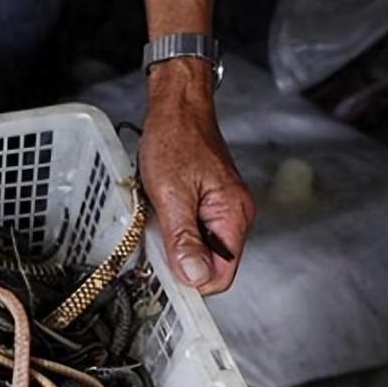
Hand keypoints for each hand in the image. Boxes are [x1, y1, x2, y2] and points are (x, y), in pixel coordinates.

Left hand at [140, 61, 254, 294]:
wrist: (177, 105)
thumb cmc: (175, 139)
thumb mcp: (172, 194)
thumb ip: (184, 238)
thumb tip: (195, 278)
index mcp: (233, 216)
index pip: (222, 275)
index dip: (192, 280)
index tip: (164, 273)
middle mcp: (234, 215)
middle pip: (210, 264)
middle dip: (181, 260)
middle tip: (153, 240)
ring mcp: (221, 208)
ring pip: (198, 247)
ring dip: (174, 242)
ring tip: (156, 219)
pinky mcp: (208, 201)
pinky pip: (192, 228)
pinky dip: (173, 226)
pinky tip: (159, 210)